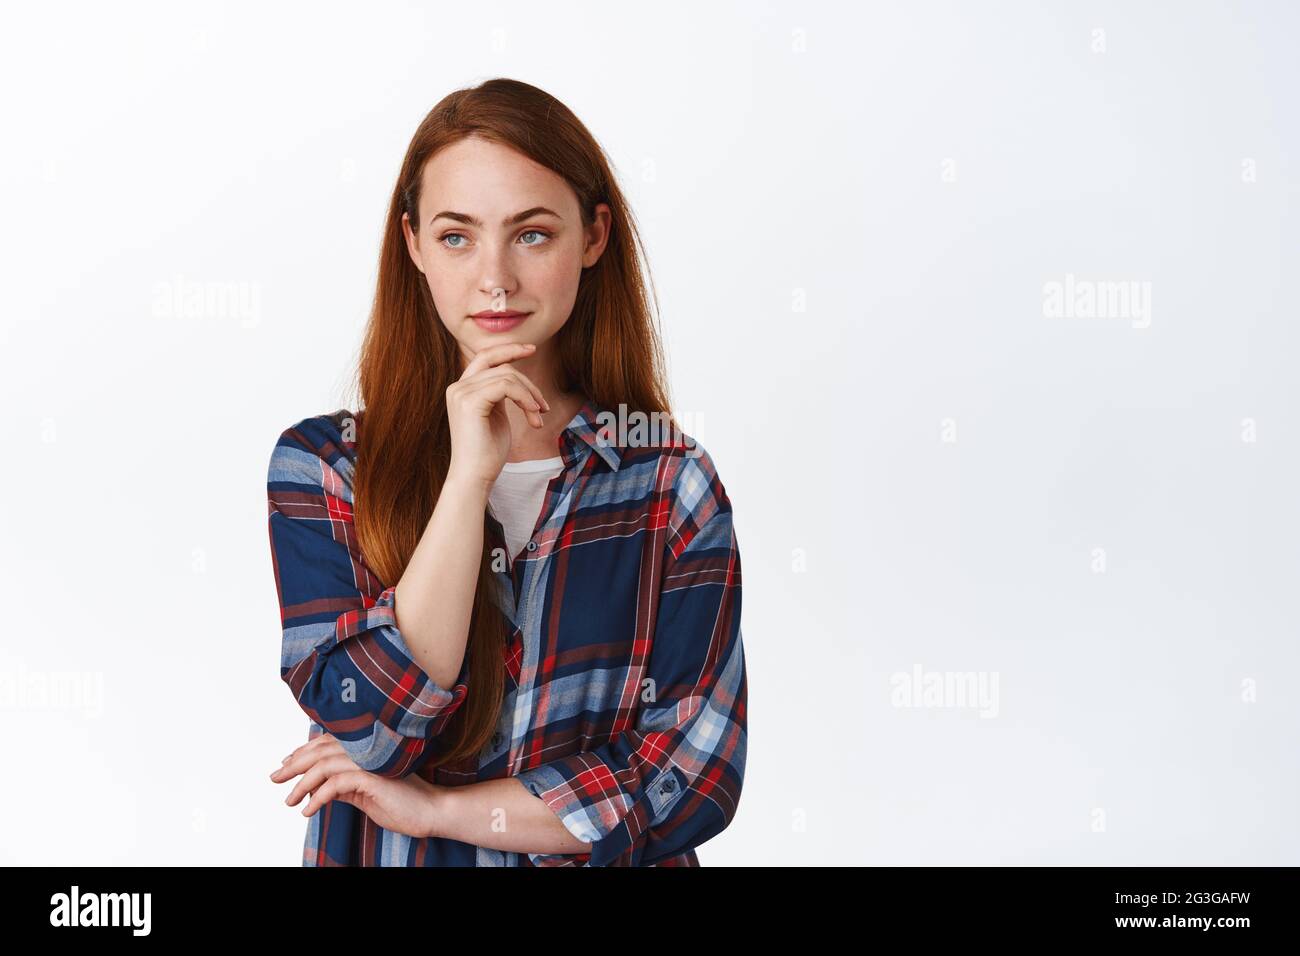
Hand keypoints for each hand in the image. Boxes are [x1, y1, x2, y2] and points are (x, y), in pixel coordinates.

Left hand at [269, 733, 445, 838]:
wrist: (430, 812)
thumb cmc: (401, 803)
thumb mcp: (363, 794)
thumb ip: (342, 785)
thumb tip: (315, 787)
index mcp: (366, 749)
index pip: (327, 742)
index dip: (303, 750)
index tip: (285, 763)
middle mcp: (366, 750)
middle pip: (321, 749)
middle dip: (294, 764)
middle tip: (275, 778)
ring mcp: (370, 761)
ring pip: (324, 765)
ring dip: (302, 784)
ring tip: (289, 801)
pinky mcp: (372, 778)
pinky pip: (335, 784)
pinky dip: (317, 797)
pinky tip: (308, 810)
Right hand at [445, 341, 550, 488]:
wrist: (474, 477)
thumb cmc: (487, 452)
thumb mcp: (496, 416)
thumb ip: (501, 395)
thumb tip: (517, 380)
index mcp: (462, 389)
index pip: (486, 357)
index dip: (508, 349)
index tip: (531, 349)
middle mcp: (457, 387)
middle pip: (499, 364)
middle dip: (526, 378)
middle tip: (544, 403)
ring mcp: (461, 393)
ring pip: (507, 375)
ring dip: (530, 395)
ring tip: (538, 417)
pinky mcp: (470, 402)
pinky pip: (507, 386)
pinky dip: (525, 397)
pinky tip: (533, 414)